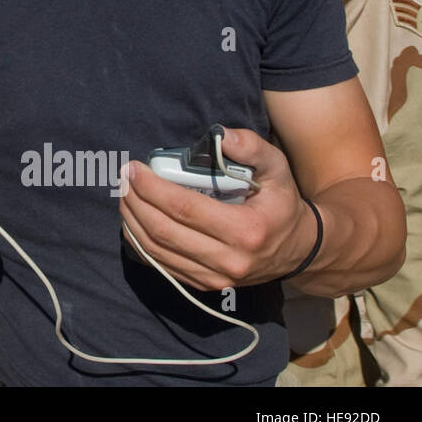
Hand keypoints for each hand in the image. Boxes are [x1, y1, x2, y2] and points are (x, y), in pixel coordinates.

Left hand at [118, 128, 313, 290]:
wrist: (299, 249)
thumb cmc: (282, 202)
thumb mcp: (277, 168)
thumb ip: (252, 147)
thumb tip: (222, 135)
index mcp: (246, 231)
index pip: (184, 209)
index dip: (152, 188)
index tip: (133, 169)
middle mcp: (228, 261)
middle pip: (164, 231)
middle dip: (135, 202)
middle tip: (123, 179)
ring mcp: (215, 278)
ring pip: (157, 251)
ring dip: (132, 221)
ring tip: (124, 195)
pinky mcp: (205, 285)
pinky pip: (162, 265)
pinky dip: (140, 243)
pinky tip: (133, 220)